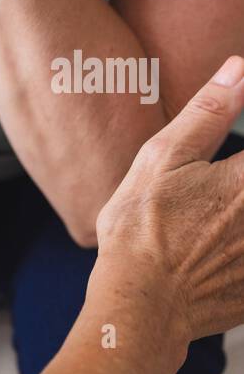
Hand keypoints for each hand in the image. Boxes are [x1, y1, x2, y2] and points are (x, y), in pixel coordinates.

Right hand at [96, 56, 243, 344]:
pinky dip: (240, 249)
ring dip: (238, 214)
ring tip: (209, 213)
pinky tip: (219, 243)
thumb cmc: (142, 228)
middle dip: (234, 183)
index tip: (227, 160)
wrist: (139, 305)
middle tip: (205, 190)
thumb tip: (238, 68)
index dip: (242, 136)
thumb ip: (207, 112)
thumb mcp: (163, 158)